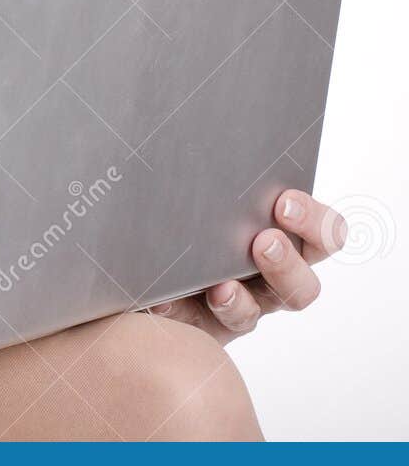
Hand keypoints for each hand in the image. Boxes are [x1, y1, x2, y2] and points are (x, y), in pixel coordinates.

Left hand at [145, 189, 349, 344]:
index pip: (324, 233)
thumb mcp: (203, 185)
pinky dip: (182, 311)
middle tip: (263, 241)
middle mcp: (269, 276)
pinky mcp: (204, 328)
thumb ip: (214, 174)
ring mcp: (241, 305)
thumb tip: (200, 138)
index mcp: (283, 235)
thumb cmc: (181, 207)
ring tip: (221, 287)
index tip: (284, 201)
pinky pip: (200, 328)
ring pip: (259, 313)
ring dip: (243, 299)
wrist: (140, 247)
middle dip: (287, 263)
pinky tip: (163, 300)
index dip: (315, 221)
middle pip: (303, 284)